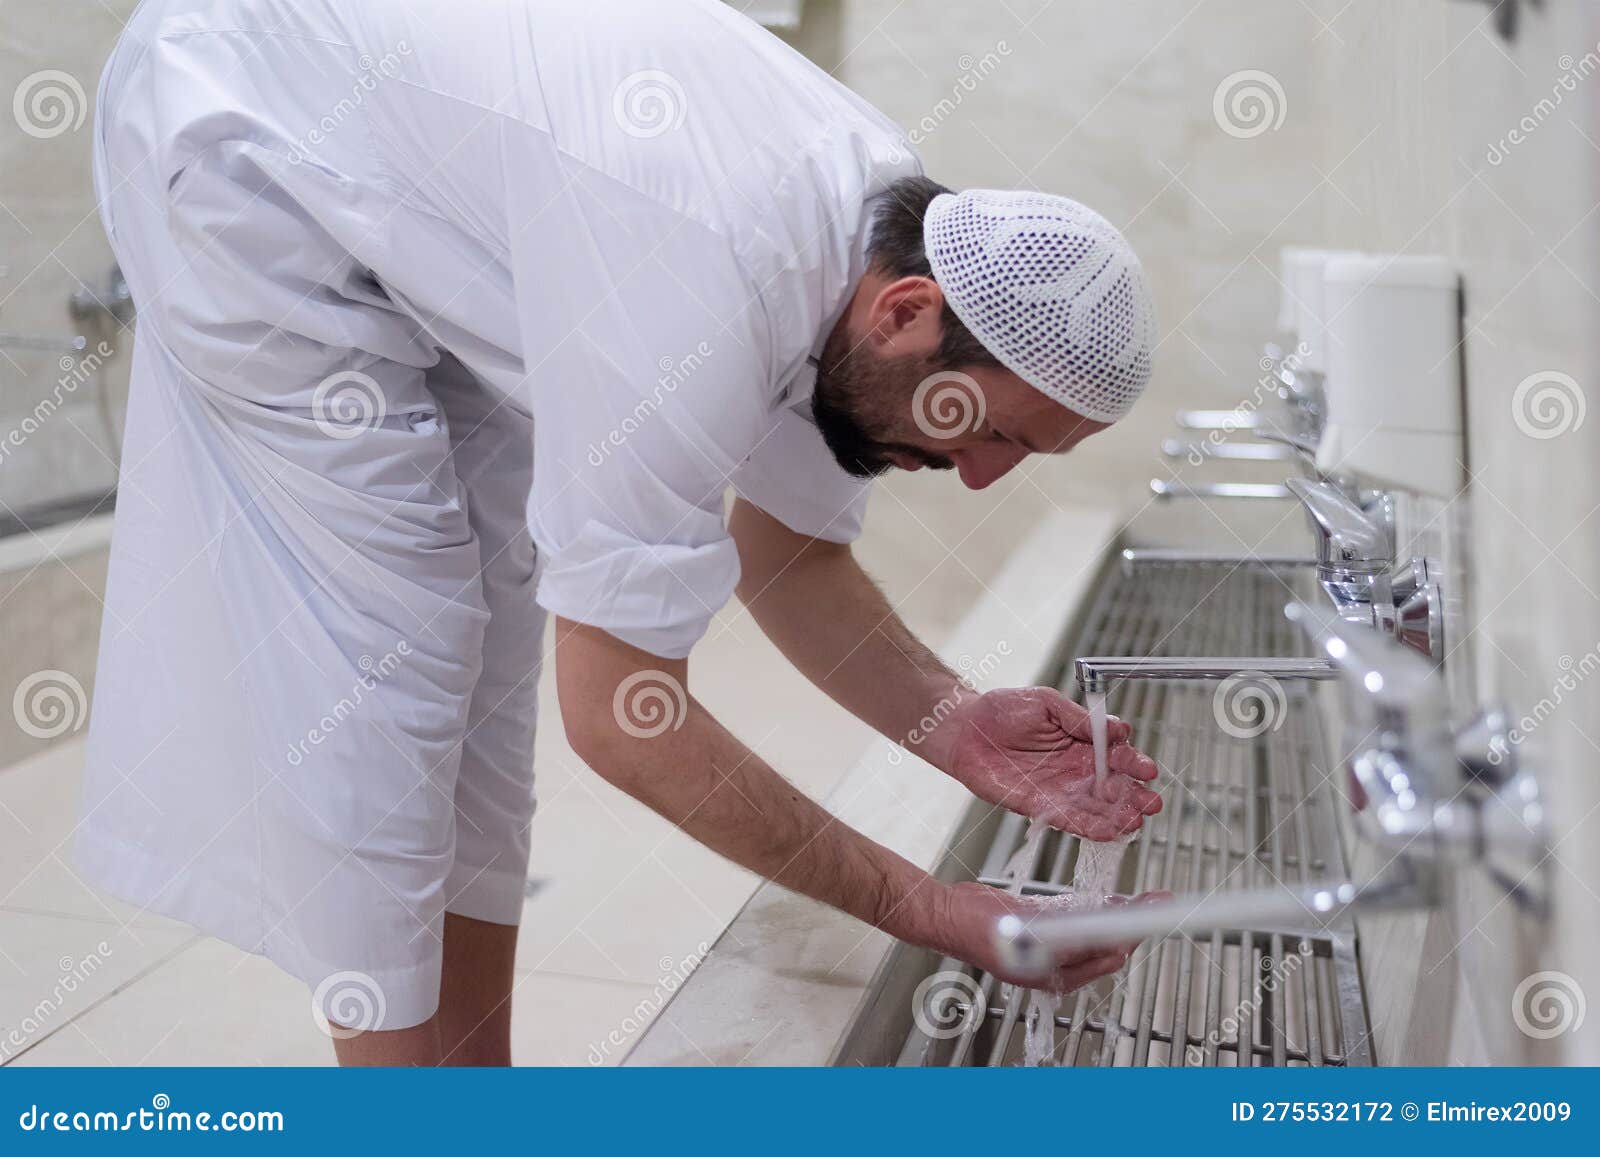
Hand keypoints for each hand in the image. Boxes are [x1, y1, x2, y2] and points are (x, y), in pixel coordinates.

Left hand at [927, 686, 1160, 839]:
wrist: (965, 730)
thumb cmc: (1002, 711)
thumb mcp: (1045, 702)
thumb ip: (1078, 718)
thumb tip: (1116, 728)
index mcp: (1082, 741)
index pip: (1116, 755)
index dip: (1133, 762)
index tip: (1147, 769)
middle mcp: (1076, 769)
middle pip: (1113, 786)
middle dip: (1134, 795)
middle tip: (1151, 802)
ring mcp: (1061, 790)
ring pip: (1096, 807)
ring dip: (1118, 816)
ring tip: (1136, 822)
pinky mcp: (1041, 807)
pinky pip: (1070, 820)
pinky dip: (1090, 827)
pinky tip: (1109, 832)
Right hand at [934, 881, 1158, 992]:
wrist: (946, 913)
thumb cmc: (978, 931)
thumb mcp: (1031, 937)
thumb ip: (1071, 940)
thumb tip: (1113, 943)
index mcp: (1056, 977)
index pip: (1108, 956)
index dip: (1134, 933)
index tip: (1156, 915)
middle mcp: (1057, 965)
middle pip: (1108, 944)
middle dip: (1134, 924)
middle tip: (1159, 902)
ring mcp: (1050, 944)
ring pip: (1097, 929)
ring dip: (1121, 915)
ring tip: (1146, 900)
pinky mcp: (1042, 924)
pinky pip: (1078, 918)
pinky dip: (1097, 909)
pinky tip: (1113, 900)